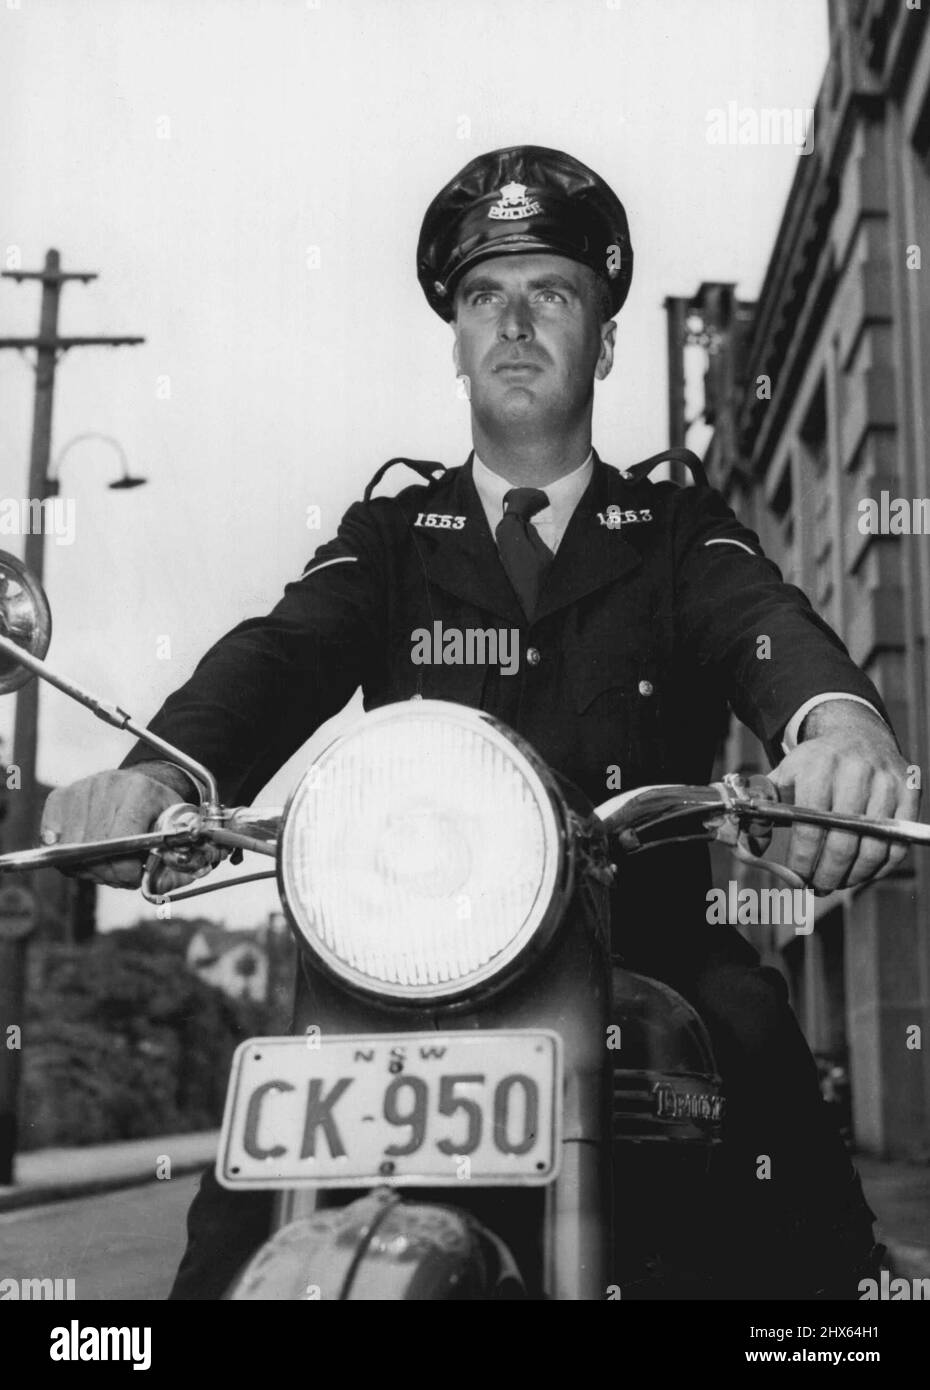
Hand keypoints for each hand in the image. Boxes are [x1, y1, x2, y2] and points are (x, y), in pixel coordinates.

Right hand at [41, 769, 191, 888]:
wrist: (143, 785)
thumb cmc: (160, 813)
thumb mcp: (178, 833)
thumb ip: (176, 864)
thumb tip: (157, 888)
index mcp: (141, 790)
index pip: (122, 839)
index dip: (125, 869)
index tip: (135, 876)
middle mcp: (108, 784)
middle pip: (93, 847)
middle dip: (108, 873)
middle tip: (122, 875)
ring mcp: (80, 789)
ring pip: (70, 848)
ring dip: (88, 868)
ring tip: (108, 864)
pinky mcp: (59, 797)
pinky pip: (52, 841)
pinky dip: (68, 857)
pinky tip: (88, 854)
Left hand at [769, 701, 919, 892]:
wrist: (857, 735)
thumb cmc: (817, 763)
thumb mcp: (786, 773)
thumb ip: (767, 803)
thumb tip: (752, 837)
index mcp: (819, 768)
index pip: (811, 828)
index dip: (804, 859)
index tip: (798, 877)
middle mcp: (855, 773)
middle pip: (844, 843)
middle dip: (828, 874)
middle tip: (818, 887)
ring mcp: (886, 783)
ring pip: (873, 847)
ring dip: (854, 875)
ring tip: (839, 882)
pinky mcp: (909, 792)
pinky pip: (898, 842)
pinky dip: (882, 866)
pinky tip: (864, 872)